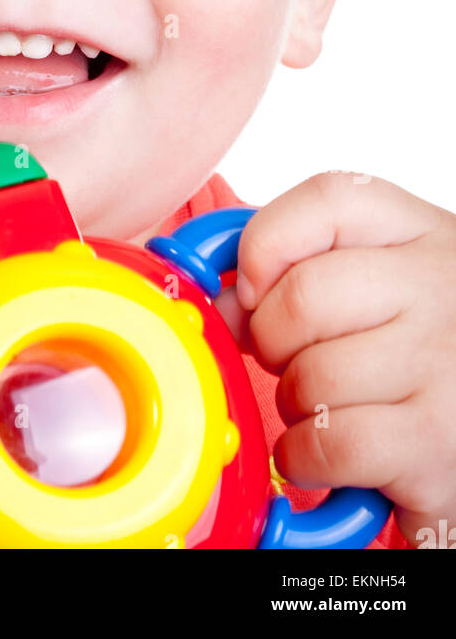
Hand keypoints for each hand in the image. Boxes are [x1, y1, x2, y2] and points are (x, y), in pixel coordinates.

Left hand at [222, 170, 455, 547]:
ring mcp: (441, 363)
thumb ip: (302, 271)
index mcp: (421, 234)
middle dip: (269, 340)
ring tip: (320, 410)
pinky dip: (304, 458)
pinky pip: (325, 444)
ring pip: (309, 376)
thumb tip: (225, 306)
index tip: (253, 288)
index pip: (328, 199)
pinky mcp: (434, 441)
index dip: (266, 243)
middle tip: (286, 361)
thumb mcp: (381, 287)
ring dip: (291, 406)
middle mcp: (439, 287)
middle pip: (302, 296)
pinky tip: (327, 455)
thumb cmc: (419, 354)